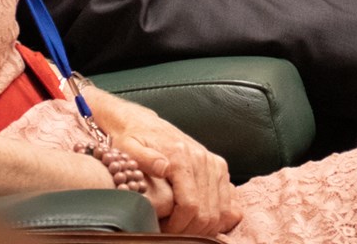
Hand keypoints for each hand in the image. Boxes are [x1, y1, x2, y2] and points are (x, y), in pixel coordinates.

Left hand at [87, 91, 239, 235]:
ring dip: (204, 226)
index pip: (190, 205)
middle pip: (207, 212)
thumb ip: (144, 157)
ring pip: (220, 209)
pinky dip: (219, 216)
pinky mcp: (218, 166)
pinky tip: (201, 221)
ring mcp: (213, 162)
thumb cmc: (132, 140)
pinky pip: (228, 200)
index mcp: (181, 156)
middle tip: (172, 233)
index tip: (164, 230)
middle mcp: (202, 158)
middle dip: (190, 230)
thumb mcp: (128, 147)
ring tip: (183, 227)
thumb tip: (163, 167)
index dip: (178, 226)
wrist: (143, 123)